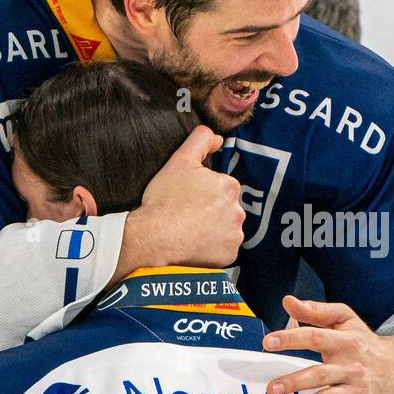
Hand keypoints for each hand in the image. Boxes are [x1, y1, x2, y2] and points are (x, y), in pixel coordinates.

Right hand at [118, 126, 242, 276]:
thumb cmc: (165, 199)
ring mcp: (235, 235)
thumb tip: (218, 137)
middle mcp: (238, 210)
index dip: (202, 192)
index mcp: (229, 186)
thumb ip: (200, 141)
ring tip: (189, 231)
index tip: (186, 198)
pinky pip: (223, 250)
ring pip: (225, 229)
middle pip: (225, 208)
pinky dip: (212, 249)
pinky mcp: (229, 255)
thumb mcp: (179, 161)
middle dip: (210, 211)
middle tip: (186, 215)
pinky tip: (194, 245)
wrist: (154, 237)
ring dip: (212, 230)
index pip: (220, 187)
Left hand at [262, 296, 393, 393]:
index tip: (267, 342)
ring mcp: (355, 390)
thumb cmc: (361, 340)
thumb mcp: (344, 319)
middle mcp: (351, 367)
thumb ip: (315, 311)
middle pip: (321, 374)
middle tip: (272, 389)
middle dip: (296, 381)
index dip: (291, 338)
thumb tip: (287, 301)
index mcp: (345, 341)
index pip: (316, 337)